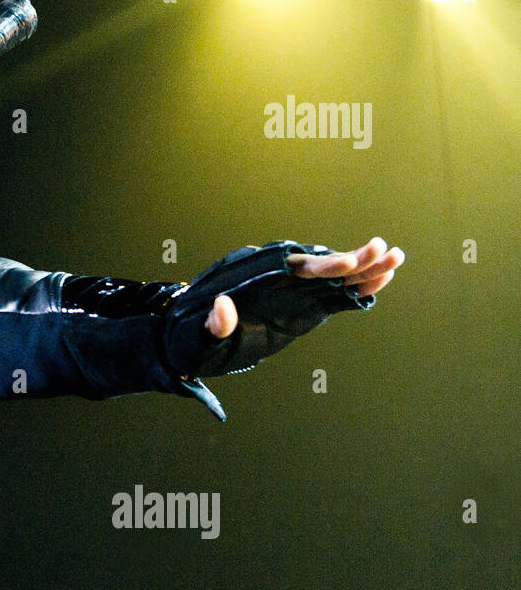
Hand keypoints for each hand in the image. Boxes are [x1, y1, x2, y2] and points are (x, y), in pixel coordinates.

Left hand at [205, 236, 405, 337]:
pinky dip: (357, 290)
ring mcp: (293, 293)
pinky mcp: (302, 307)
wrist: (194, 340)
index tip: (342, 263)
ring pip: (334, 278)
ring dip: (363, 270)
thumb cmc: (192, 336)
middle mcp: (279, 282)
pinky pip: (334, 296)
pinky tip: (382, 281)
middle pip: (322, 266)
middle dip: (351, 259)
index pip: (294, 268)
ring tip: (397, 258)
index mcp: (257, 281)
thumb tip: (223, 306)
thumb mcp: (197, 336)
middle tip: (382, 248)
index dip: (320, 266)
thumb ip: (212, 324)